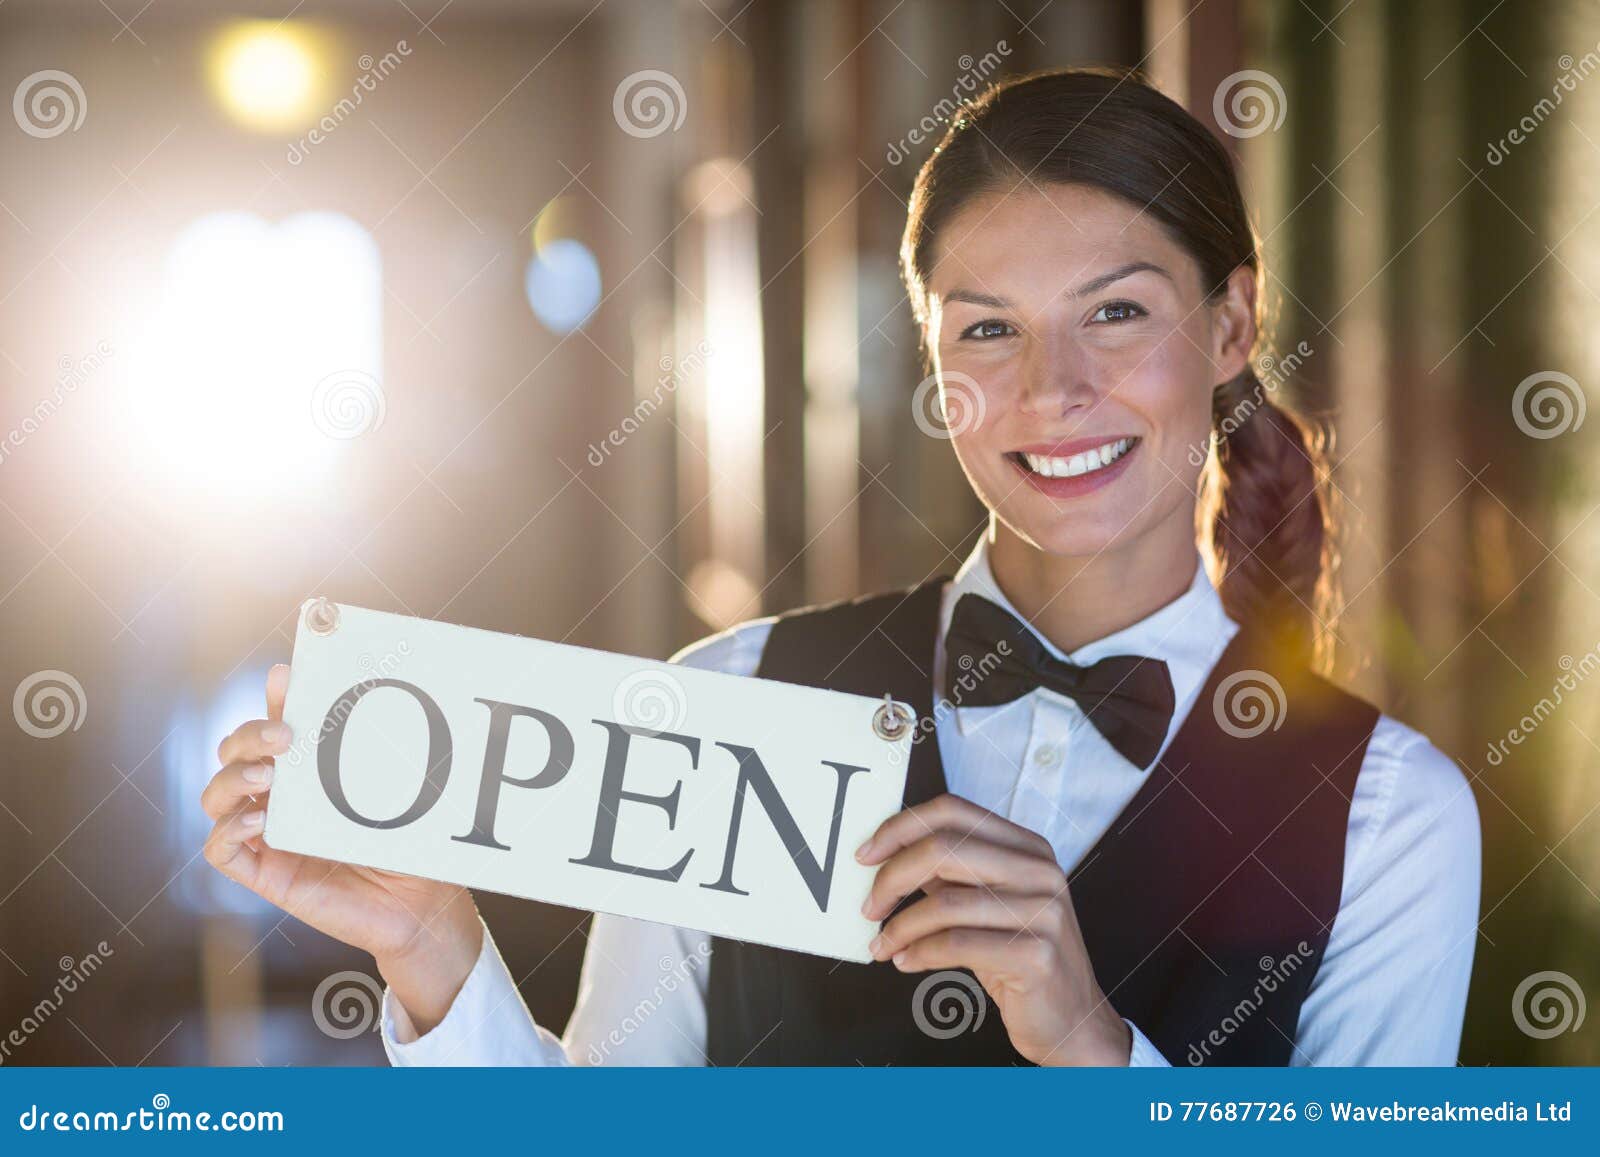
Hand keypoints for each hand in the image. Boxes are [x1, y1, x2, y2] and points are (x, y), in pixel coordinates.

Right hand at [200, 663, 482, 1033]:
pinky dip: (226, 832)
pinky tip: (258, 821)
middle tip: (283, 738)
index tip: (285, 679)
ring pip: (216, 799)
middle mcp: (278, 801)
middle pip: (232, 757)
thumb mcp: (384, 790)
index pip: (268, 730)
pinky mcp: (266, 875)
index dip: (268, 703)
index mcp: (303, 775)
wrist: (421, 904)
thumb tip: (355, 699)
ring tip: (268, 777)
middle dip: (246, 738)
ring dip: (231, 780)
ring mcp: (267, 838)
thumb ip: (361, 751)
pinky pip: (220, 851)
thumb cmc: (406, 842)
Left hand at [857, 793, 1130, 1065]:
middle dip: (891, 878)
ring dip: (899, 927)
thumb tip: (887, 856)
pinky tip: (906, 961)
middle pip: (943, 848)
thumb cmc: (1020, 958)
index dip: (900, 828)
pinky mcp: (1036, 955)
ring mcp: (1043, 911)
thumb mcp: (989, 903)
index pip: (952, 812)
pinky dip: (919, 953)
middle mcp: (1039, 870)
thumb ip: (950, 874)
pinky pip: (956, 945)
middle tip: (869, 906)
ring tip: (883, 944)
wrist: (1072, 1020)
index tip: (867, 855)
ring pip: (944, 902)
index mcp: (1027, 847)